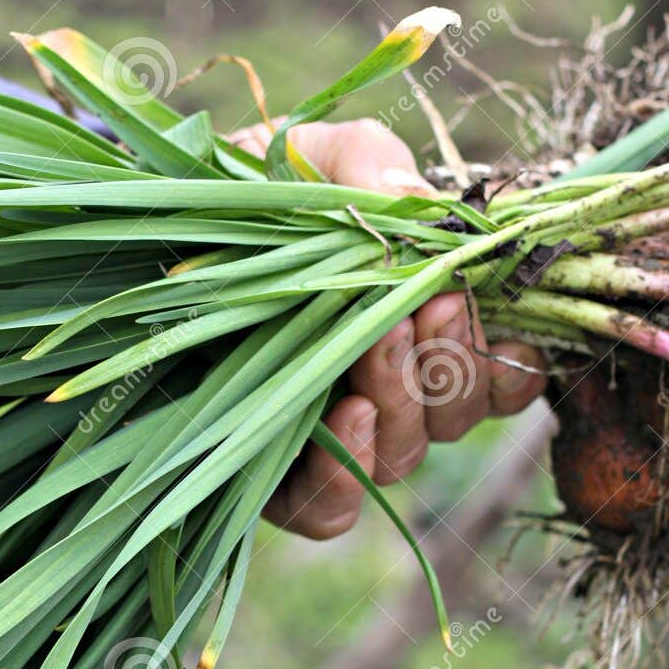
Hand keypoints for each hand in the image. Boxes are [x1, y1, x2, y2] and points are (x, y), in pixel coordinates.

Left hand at [233, 117, 546, 539]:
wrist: (166, 214)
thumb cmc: (257, 188)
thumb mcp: (317, 155)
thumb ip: (373, 168)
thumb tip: (422, 204)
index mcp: (427, 327)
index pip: (499, 376)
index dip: (503, 356)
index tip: (460, 299)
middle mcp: (393, 391)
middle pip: (455, 418)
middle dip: (446, 365)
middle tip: (419, 309)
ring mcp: (335, 436)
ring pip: (404, 456)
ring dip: (401, 405)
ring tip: (371, 347)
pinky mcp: (272, 476)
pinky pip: (330, 514)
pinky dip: (347, 479)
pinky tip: (341, 421)